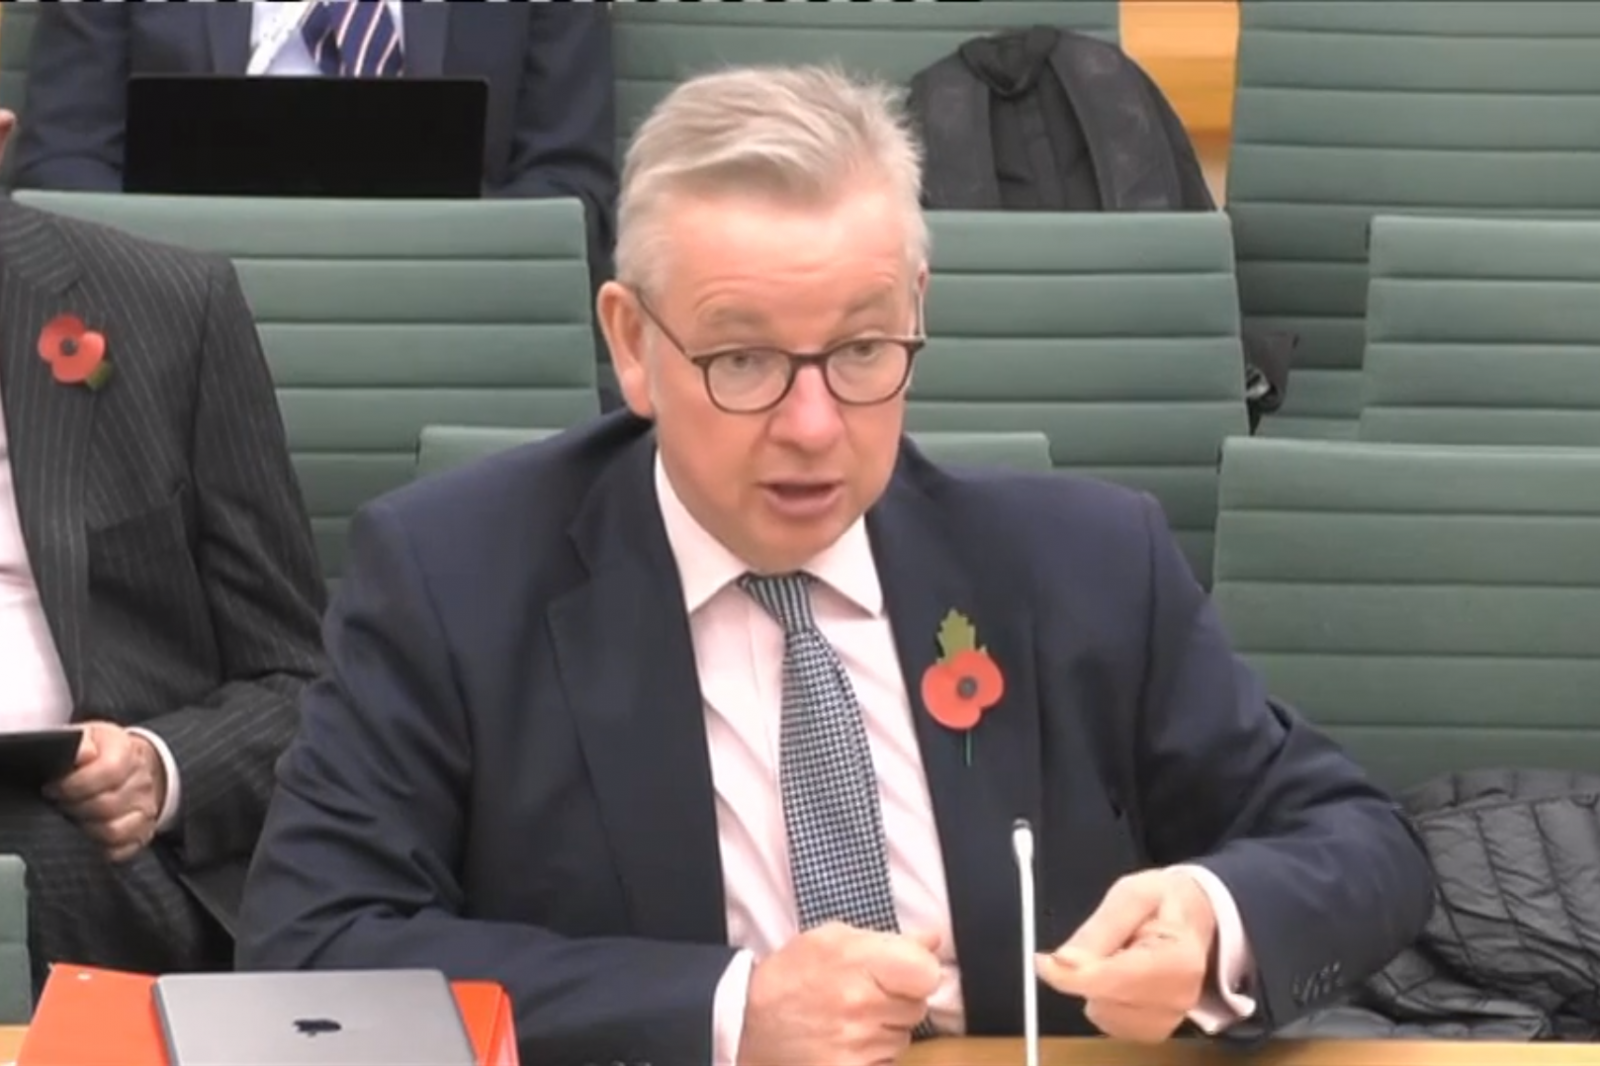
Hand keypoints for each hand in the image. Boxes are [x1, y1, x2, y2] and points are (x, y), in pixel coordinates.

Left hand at [43, 722, 167, 862]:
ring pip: (113, 831)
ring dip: (84, 829)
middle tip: (58, 804)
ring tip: (70, 819)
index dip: (75, 784)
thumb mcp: (85, 736)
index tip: (51, 787)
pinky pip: (120, 849)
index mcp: (127, 751)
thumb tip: (82, 753)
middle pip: (107, 805)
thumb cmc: (96, 754)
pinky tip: (86, 834)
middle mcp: (142, 780)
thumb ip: (79, 742)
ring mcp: (146, 808)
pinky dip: (99, 847)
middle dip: (73, 808)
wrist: (128, 766)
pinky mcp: (143, 833)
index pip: (110, 770)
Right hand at [737, 922, 940, 1065]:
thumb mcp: (834, 939)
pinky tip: (846, 1043)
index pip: (928, 972)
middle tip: (862, 994)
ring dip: (884, 1030)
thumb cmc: (792, 975)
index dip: (918, 971)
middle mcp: (861, 1005)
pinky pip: (886, 1063)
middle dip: (899, 1000)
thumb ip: (889, 939)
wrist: (749, 1023)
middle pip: (918, 1007)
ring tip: (849, 1020)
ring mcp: (857, 1045)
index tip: (900, 972)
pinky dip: (872, 1056)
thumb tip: (934, 940)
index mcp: (860, 961)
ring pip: (902, 1038)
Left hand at [1035, 869, 1217, 1041]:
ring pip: (1101, 1012)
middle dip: (1087, 971)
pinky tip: (1120, 975)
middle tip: (1106, 941)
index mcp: (1179, 960)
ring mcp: (1169, 1019)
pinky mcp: (1154, 1030)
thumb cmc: (1164, 902)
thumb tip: (1062, 961)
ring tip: (1119, 955)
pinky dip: (1103, 998)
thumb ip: (1099, 929)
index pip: (1114, 979)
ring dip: (1096, 985)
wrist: (1195, 918)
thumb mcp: (1132, 894)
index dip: (1071, 974)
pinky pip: (1108, 1020)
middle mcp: (1178, 999)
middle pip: (1104, 998)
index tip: (1042, 961)